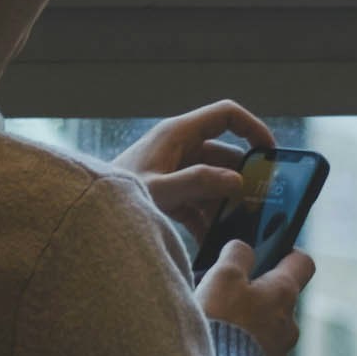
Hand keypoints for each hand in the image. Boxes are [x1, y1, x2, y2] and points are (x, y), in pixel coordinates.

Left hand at [119, 97, 276, 255]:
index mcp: (178, 133)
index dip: (253, 128)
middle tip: (261, 201)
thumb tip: (236, 181)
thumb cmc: (114, 195)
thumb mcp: (159, 190)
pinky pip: (197, 200)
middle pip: (224, 154)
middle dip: (243, 178)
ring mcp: (173, 169)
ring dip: (225, 203)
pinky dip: (207, 218)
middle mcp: (178, 146)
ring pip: (213, 181)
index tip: (272, 153)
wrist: (84, 213)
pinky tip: (214, 240)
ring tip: (241, 225)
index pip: (226, 115)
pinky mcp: (167, 191)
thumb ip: (197, 183)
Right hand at [199, 240, 311, 355]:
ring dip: (251, 321)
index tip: (270, 250)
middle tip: (230, 291)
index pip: (302, 263)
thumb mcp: (224, 276)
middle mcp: (290, 322)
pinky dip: (245, 346)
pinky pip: (259, 352)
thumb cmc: (223, 322)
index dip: (288, 252)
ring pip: (269, 326)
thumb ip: (238, 255)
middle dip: (259, 291)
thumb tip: (244, 248)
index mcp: (284, 293)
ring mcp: (280, 350)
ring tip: (221, 322)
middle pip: (281, 297)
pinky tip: (222, 346)